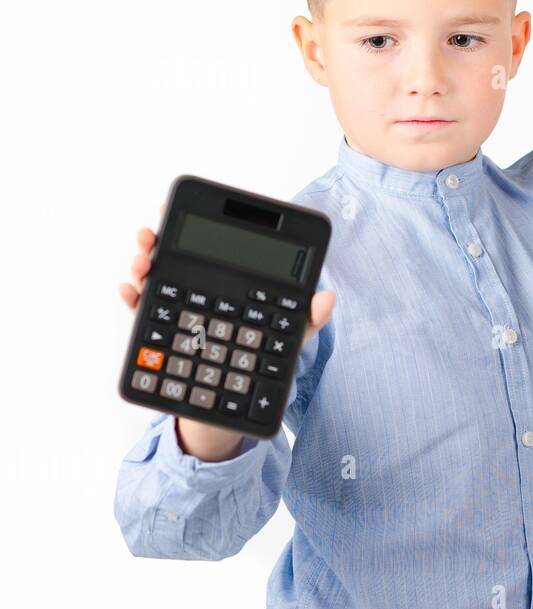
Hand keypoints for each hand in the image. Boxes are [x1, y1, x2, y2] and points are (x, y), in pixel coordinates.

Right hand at [118, 203, 336, 341]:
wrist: (239, 399)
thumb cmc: (267, 356)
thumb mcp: (293, 335)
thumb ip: (309, 317)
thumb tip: (327, 298)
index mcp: (232, 280)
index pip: (216, 244)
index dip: (193, 223)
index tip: (172, 209)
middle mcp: (202, 287)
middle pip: (176, 256)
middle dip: (156, 240)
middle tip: (148, 237)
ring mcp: (180, 309)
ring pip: (156, 279)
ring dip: (142, 266)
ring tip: (140, 265)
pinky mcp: (164, 335)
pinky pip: (144, 315)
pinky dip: (133, 301)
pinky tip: (129, 293)